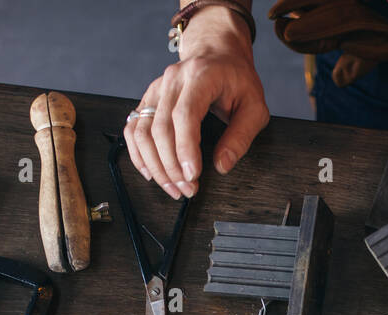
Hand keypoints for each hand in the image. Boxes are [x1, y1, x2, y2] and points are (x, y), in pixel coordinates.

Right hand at [124, 6, 270, 198]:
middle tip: (188, 189)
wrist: (217, 53)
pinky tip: (151, 173)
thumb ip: (241, 136)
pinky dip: (138, 155)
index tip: (192, 175)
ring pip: (142, 132)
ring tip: (173, 187)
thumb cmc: (236, 79)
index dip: (186, 149)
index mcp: (201, 76)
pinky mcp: (148, 100)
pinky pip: (133, 129)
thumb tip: (223, 165)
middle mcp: (172, 80)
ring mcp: (156, 89)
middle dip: (172, 166)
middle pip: (160, 128)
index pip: (184, 115)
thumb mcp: (254, 107)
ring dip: (155, 166)